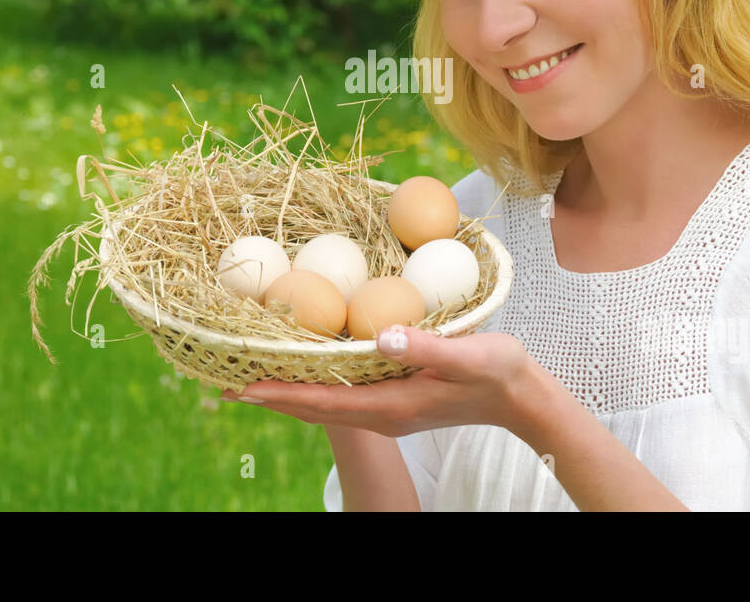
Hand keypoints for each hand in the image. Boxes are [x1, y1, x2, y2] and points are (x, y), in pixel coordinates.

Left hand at [218, 324, 533, 437]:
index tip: (242, 385)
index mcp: (391, 405)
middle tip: (227, 381)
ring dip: (288, 391)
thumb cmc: (497, 373)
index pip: (322, 402)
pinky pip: (342, 396)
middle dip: (271, 395)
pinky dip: (314, 383)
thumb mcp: (466, 355)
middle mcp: (383, 413)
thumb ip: (424, 346)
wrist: (521, 398)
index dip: (280, 393)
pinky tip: (306, 366)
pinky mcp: (396, 399)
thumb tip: (378, 337)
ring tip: (253, 376)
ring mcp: (388, 410)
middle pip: (314, 407)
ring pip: (325, 403)